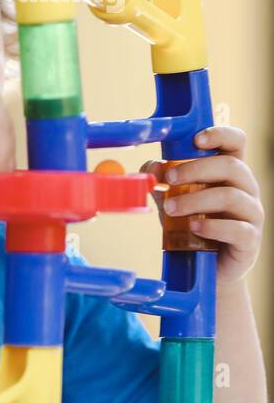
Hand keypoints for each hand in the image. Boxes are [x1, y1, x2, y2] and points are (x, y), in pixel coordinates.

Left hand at [140, 126, 263, 285]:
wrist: (205, 267)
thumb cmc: (191, 225)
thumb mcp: (173, 198)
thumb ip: (163, 180)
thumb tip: (151, 167)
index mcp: (230, 172)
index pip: (236, 142)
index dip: (220, 135)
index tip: (196, 140)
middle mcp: (246, 189)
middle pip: (231, 166)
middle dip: (196, 169)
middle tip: (168, 181)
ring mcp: (252, 214)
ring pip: (232, 196)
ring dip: (196, 200)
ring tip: (170, 208)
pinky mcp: (250, 240)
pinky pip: (238, 229)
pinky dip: (212, 226)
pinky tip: (193, 227)